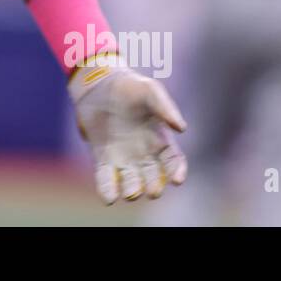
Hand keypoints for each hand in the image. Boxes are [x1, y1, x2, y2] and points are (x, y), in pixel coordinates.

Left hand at [68, 55, 187, 203]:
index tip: (177, 180)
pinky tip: (108, 197)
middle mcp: (143, 153)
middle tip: (153, 192)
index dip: (177, 172)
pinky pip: (106, 178)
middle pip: (153, 177)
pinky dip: (107, 189)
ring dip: (131, 191)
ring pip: (130, 182)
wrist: (99, 83)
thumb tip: (181, 128)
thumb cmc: (129, 86)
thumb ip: (165, 107)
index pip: (173, 162)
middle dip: (154, 186)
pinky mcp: (102, 157)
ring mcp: (122, 157)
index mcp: (160, 139)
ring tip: (131, 193)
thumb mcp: (150, 91)